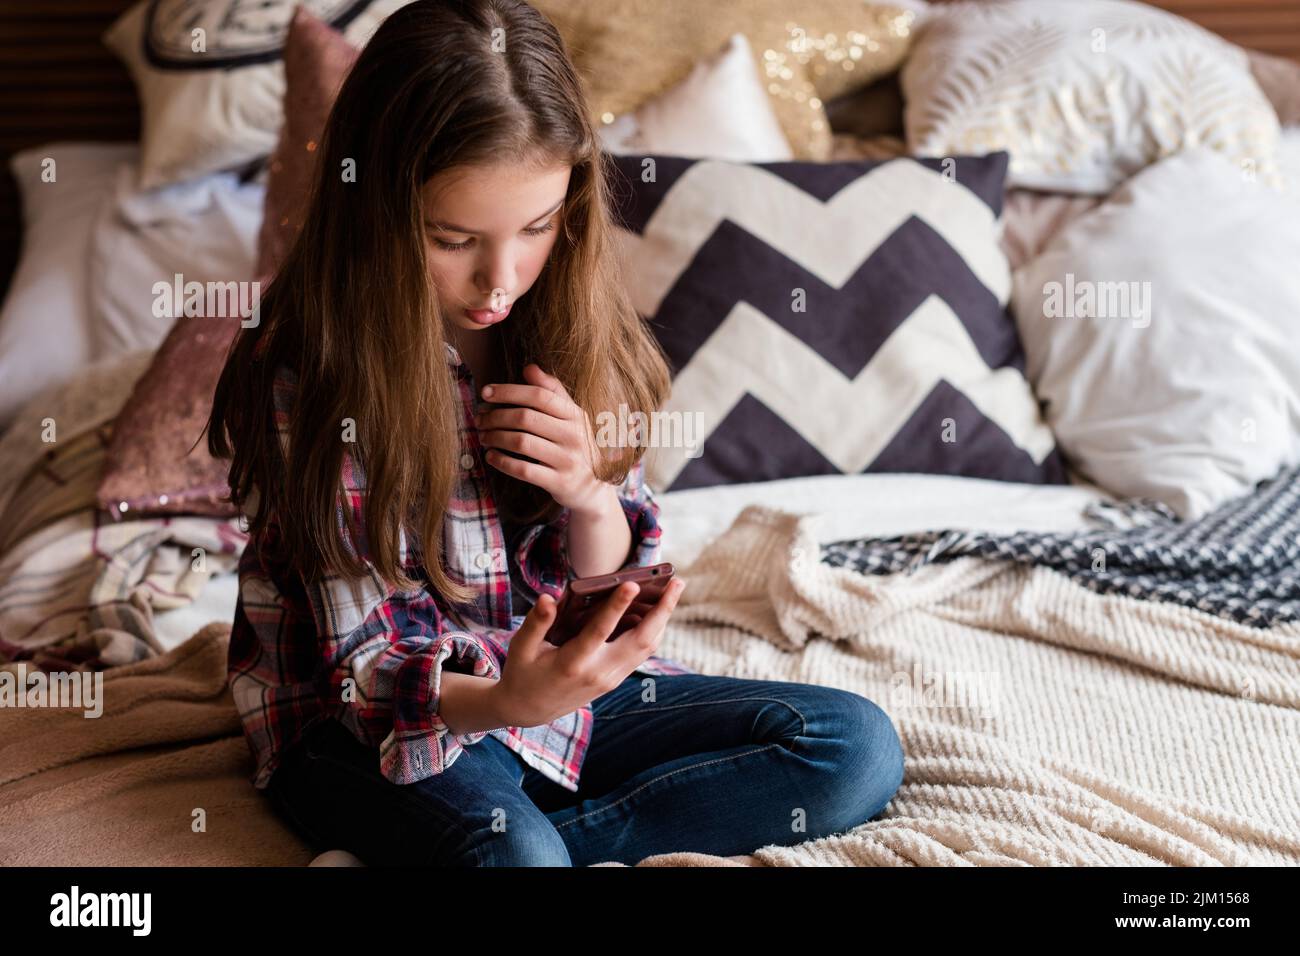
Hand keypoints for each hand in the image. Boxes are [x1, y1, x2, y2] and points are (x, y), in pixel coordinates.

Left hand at [475, 364, 604, 511]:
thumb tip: (529, 368)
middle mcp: (574, 435)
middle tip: (479, 419)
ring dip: (495, 437)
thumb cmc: (577, 447)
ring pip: (521, 442)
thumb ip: (552, 392)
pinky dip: (502, 462)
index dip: (509, 391)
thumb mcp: (572, 418)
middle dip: (495, 416)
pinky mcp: (559, 482)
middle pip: (525, 418)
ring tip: (483, 437)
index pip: (539, 395)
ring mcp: (567, 460)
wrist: (594, 489)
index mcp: (576, 415)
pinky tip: (491, 457)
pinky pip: (523, 470)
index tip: (486, 392)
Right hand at [492, 576, 687, 727]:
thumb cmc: (524, 672)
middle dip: (662, 610)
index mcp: (572, 663)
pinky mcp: (615, 679)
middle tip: (677, 581)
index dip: (617, 607)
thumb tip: (549, 597)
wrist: (530, 710)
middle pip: (640, 641)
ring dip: (664, 618)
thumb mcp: (522, 647)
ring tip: (674, 588)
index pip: (599, 631)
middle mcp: (598, 672)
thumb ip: (537, 622)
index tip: (632, 583)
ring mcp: (610, 678)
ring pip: (647, 647)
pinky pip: (642, 653)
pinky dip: (654, 629)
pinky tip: (659, 608)